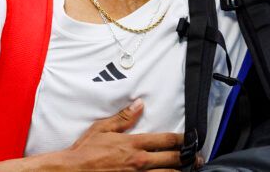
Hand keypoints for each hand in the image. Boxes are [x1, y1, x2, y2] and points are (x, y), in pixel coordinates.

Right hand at [51, 99, 192, 170]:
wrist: (72, 171)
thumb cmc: (86, 152)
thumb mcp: (102, 128)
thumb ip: (124, 117)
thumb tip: (139, 105)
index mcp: (133, 144)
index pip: (165, 140)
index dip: (181, 139)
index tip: (190, 139)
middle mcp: (139, 161)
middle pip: (172, 159)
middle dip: (188, 158)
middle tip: (197, 158)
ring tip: (189, 170)